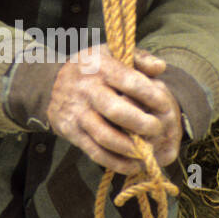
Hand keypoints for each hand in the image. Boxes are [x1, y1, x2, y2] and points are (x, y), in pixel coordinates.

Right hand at [45, 45, 181, 174]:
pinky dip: (116, 162)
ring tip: (147, 151)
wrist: (52, 82)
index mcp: (100, 66)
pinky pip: (94, 151)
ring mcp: (77, 112)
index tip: (166, 107)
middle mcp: (86, 89)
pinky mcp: (70, 131)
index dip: (151, 96)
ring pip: (105, 136)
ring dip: (130, 148)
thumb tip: (161, 68)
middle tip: (158, 129)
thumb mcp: (112, 52)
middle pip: (117, 111)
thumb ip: (139, 58)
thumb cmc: (92, 68)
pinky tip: (133, 165)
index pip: (130, 82)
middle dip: (142, 124)